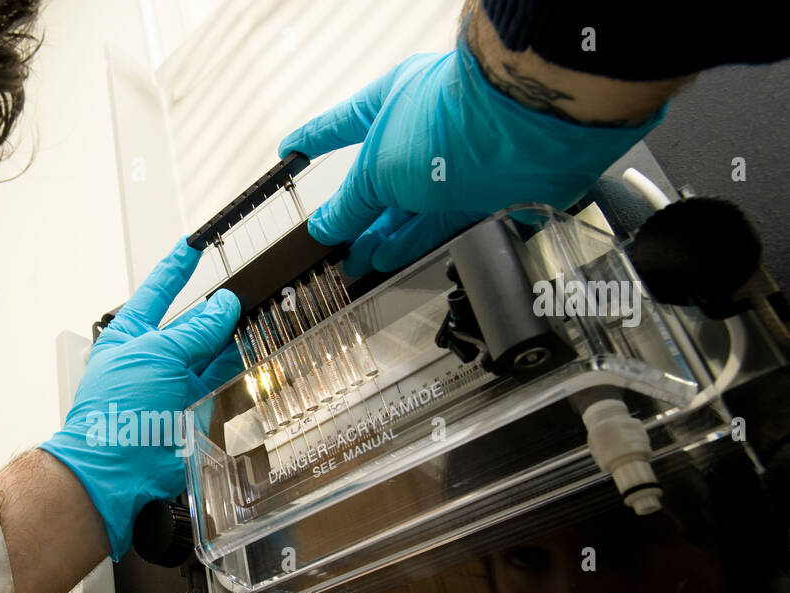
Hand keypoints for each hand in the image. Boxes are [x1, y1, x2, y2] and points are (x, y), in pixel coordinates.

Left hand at [41, 239, 240, 559]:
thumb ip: (194, 330)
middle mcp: (151, 358)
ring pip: (208, 351)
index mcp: (129, 336)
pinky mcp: (192, 409)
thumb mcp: (156, 354)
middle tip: (243, 285)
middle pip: (188, 322)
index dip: (176, 269)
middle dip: (214, 305)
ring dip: (230, 333)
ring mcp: (172, 384)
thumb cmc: (117, 410)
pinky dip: (235, 362)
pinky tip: (252, 345)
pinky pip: (218, 379)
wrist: (118, 468)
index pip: (156, 292)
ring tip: (255, 312)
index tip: (192, 246)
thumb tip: (222, 305)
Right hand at [279, 28, 666, 278]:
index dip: (313, 139)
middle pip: (378, 179)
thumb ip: (348, 203)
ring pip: (407, 209)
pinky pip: (438, 225)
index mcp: (391, 105)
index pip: (341, 124)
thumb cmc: (449, 123)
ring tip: (353, 265)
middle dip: (352, 213)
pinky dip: (411, 244)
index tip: (290, 151)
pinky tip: (386, 261)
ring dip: (379, 238)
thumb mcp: (376, 169)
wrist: (525, 132)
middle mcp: (422, 133)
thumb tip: (325, 227)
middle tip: (328, 243)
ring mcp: (452, 166)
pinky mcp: (481, 195)